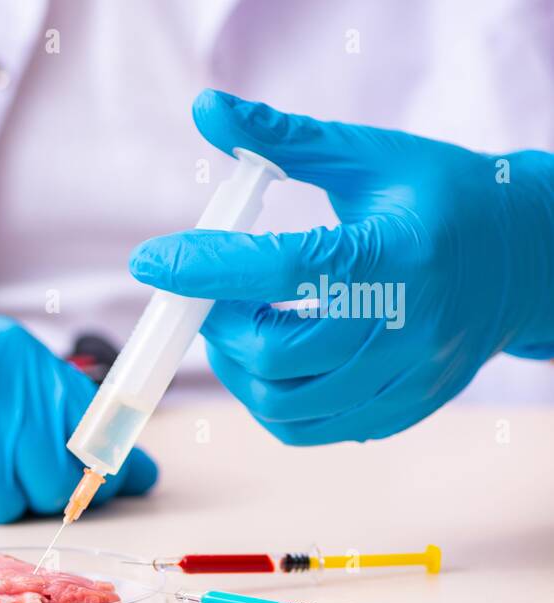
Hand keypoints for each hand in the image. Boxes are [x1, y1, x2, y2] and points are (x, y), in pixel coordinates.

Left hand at [129, 90, 553, 444]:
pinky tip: (270, 359)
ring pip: (283, 405)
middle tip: (209, 296)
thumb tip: (204, 108)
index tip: (150, 260)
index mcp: (396, 256)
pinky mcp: (402, 410)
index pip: (281, 269)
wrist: (528, 258)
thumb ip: (284, 138)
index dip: (205, 267)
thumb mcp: (369, 156)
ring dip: (236, 368)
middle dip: (218, 326)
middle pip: (274, 353)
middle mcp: (406, 328)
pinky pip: (310, 429)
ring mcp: (406, 379)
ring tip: (235, 326)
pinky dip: (269, 401)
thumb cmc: (440, 197)